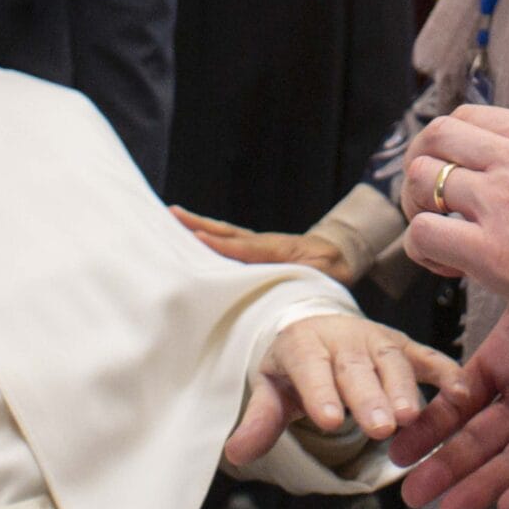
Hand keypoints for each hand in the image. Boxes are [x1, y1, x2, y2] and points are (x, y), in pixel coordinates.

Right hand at [173, 205, 351, 280]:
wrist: (337, 255)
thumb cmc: (327, 269)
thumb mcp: (320, 276)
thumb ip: (304, 281)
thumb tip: (289, 293)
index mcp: (276, 251)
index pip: (244, 247)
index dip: (222, 245)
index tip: (199, 238)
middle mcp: (261, 244)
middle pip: (226, 232)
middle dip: (198, 225)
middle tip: (171, 215)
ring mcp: (256, 244)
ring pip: (223, 232)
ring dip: (198, 225)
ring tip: (172, 216)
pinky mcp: (253, 248)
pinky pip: (227, 239)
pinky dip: (208, 234)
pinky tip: (190, 234)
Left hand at [225, 313, 463, 466]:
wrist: (316, 328)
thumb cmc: (295, 365)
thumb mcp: (271, 387)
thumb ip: (260, 419)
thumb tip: (236, 452)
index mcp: (303, 344)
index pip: (310, 368)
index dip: (321, 392)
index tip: (330, 419)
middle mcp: (342, 338)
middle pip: (355, 368)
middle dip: (369, 396)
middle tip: (380, 425)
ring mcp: (375, 339)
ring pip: (390, 361)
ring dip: (403, 388)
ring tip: (411, 418)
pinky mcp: (402, 345)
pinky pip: (425, 356)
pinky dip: (444, 371)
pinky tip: (459, 392)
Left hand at [399, 105, 508, 365]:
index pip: (468, 117)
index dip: (449, 146)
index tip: (455, 176)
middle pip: (436, 136)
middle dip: (422, 167)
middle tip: (431, 204)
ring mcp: (504, 204)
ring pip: (421, 180)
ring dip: (419, 210)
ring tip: (441, 239)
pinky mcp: (494, 254)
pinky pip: (425, 234)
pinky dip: (423, 250)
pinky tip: (449, 268)